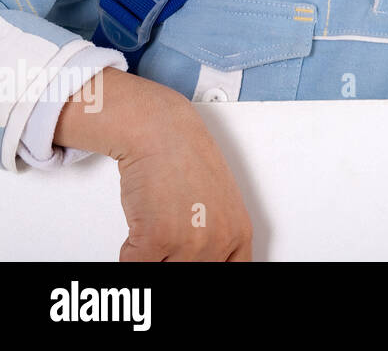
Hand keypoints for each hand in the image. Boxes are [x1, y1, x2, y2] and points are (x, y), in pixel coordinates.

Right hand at [115, 93, 254, 260]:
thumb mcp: (216, 205)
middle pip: (191, 273)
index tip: (190, 261)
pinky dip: (129, 250)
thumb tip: (201, 260)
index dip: (209, 268)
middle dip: (171, 259)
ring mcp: (191, 242)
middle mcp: (220, 240)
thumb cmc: (185, 163)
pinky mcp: (158, 238)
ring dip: (150, 254)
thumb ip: (214, 238)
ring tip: (154, 226)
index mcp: (238, 234)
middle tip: (163, 243)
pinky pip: (135, 265)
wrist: (162, 134)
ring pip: (160, 270)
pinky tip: (141, 222)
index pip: (232, 273)